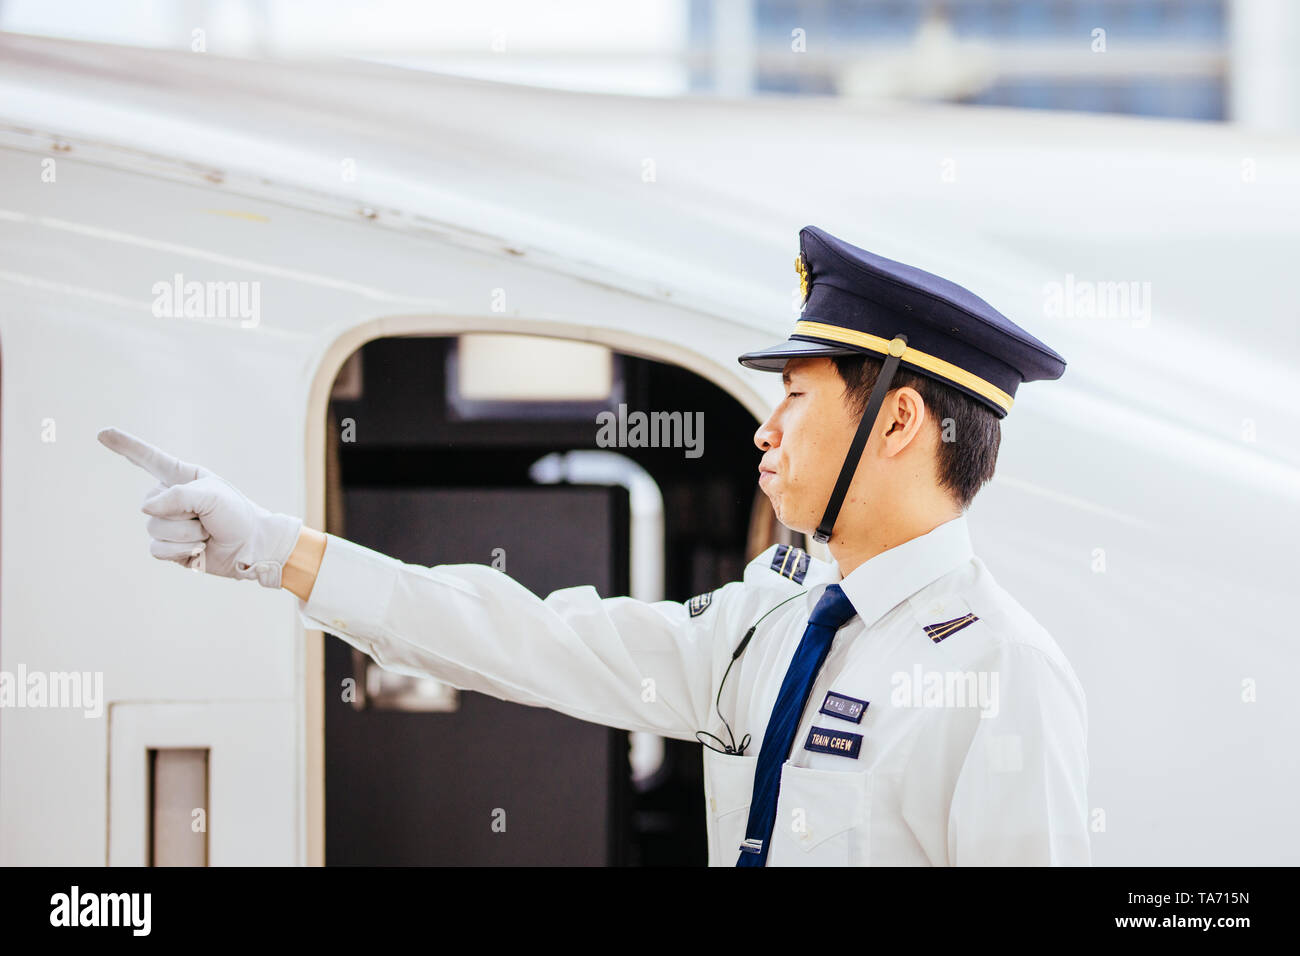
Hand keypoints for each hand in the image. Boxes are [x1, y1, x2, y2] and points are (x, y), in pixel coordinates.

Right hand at [97, 427, 302, 588]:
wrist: (252, 546)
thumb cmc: (236, 514)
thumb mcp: (211, 495)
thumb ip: (177, 496)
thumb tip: (146, 510)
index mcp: (182, 476)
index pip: (148, 459)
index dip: (126, 446)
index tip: (102, 433)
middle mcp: (170, 498)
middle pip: (151, 506)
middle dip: (184, 515)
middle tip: (209, 518)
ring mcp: (168, 523)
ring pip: (155, 529)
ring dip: (186, 535)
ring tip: (207, 533)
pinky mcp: (169, 547)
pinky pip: (157, 549)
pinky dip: (180, 551)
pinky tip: (199, 550)